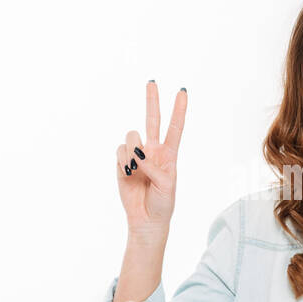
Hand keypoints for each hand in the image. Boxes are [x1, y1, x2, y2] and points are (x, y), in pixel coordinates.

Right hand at [116, 82, 186, 236]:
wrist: (146, 219)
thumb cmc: (162, 203)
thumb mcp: (166, 185)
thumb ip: (153, 166)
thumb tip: (137, 153)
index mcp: (169, 154)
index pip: (175, 128)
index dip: (179, 110)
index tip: (182, 91)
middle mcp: (153, 150)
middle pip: (153, 120)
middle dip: (152, 101)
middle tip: (152, 82)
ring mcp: (137, 155)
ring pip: (131, 136)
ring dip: (132, 149)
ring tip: (135, 168)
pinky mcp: (122, 163)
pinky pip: (120, 152)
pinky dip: (123, 161)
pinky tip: (127, 173)